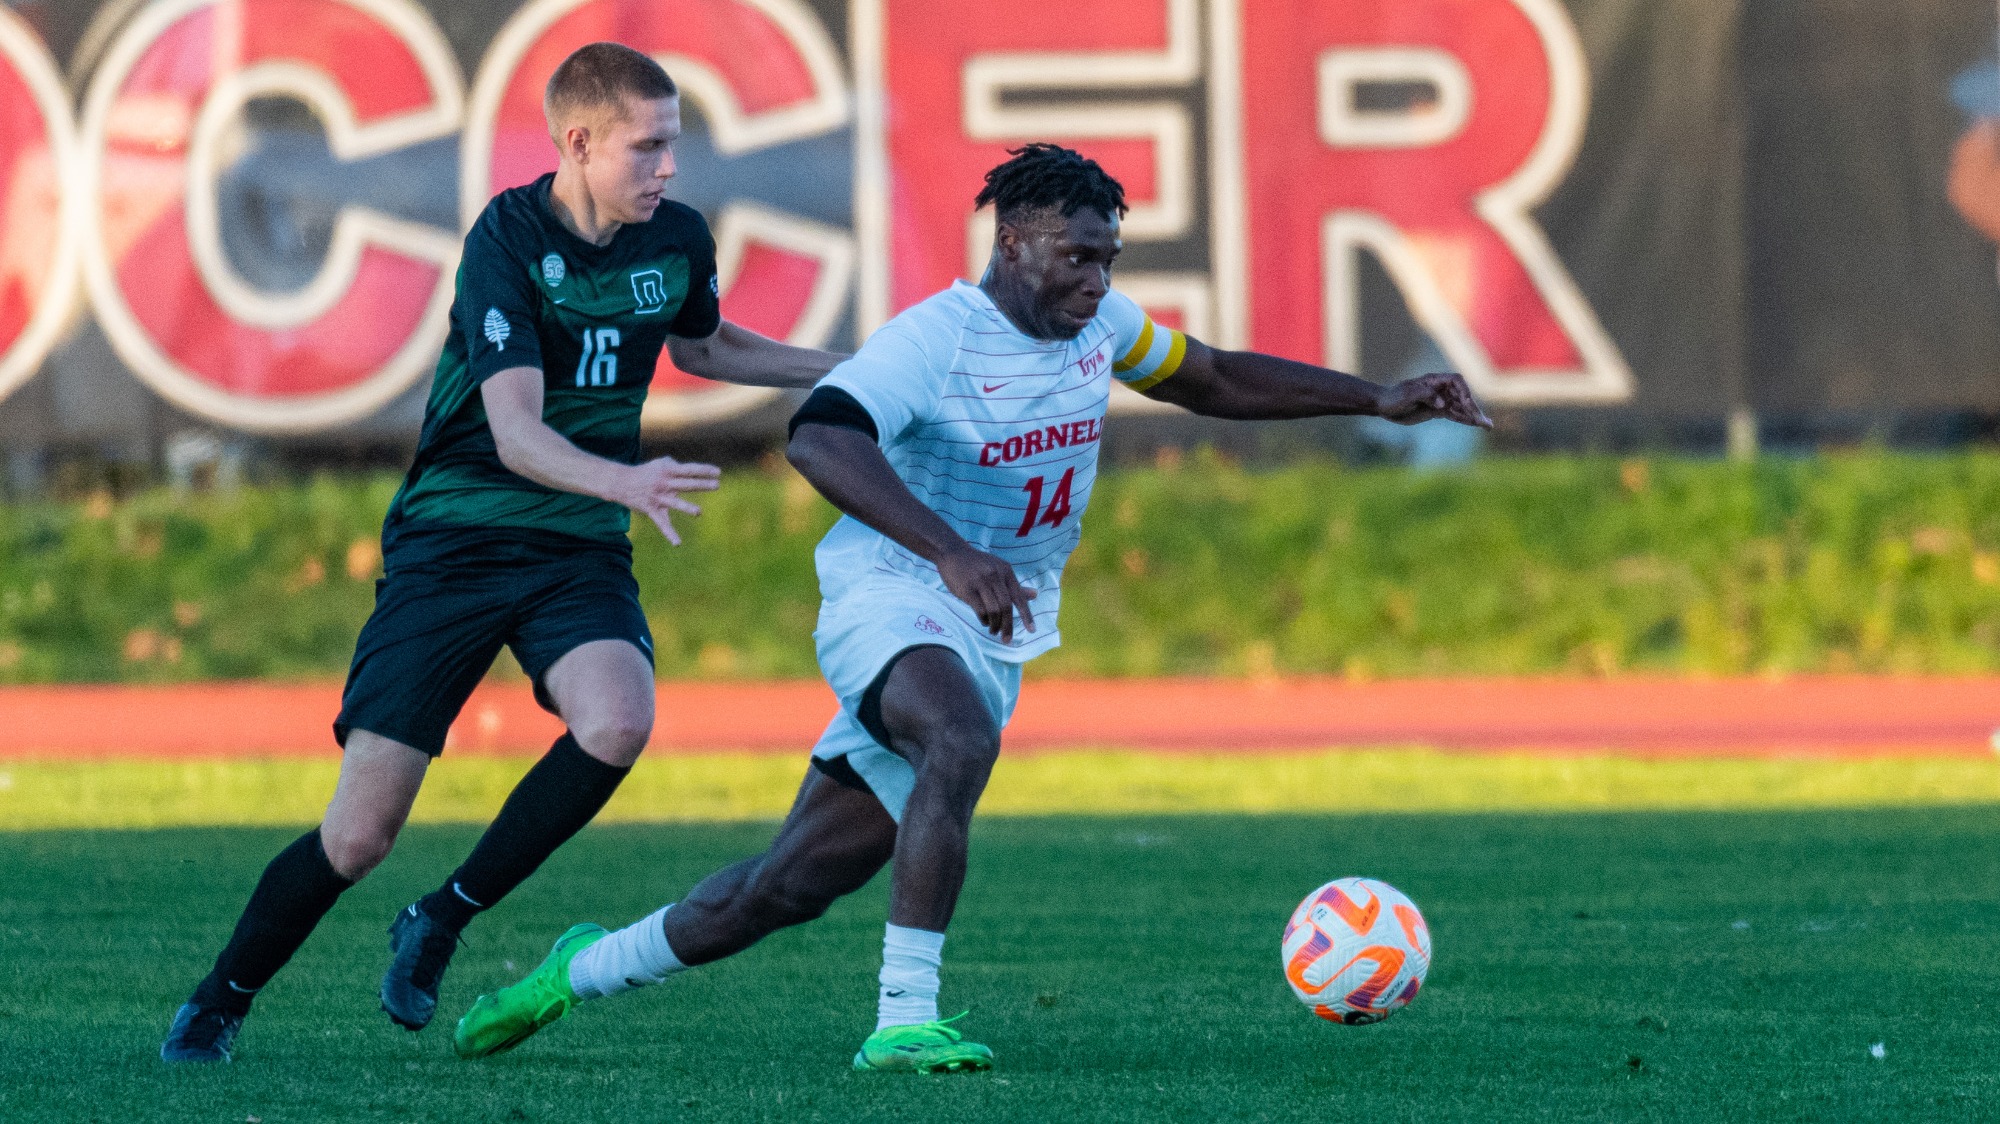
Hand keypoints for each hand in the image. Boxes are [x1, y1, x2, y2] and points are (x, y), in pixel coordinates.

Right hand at [622, 456, 721, 545]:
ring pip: (673, 503)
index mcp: (667, 471)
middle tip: (717, 485)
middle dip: (701, 485)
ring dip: (686, 507)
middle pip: (685, 484)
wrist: (621, 482)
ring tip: (699, 513)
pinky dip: (669, 534)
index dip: (703, 470)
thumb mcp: (660, 464)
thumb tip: (692, 472)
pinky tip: (678, 544)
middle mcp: (663, 484)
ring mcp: (657, 498)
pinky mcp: (651, 510)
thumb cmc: (646, 472)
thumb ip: (677, 466)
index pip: (688, 470)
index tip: (718, 472)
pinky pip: (661, 524)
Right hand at [937, 545, 1037, 642]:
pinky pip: (980, 610)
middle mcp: (995, 576)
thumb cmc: (978, 565)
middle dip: (1008, 626)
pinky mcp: (967, 589)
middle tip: (1006, 639)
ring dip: (995, 625)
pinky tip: (984, 622)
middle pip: (1006, 607)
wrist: (953, 553)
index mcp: (1006, 572)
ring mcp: (981, 582)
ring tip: (993, 630)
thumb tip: (1035, 595)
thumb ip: (1015, 586)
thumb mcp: (999, 571)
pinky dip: (984, 620)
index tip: (1032, 630)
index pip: (1019, 597)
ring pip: (994, 610)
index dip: (1026, 615)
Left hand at [1377, 372, 1493, 428]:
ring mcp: (1440, 400)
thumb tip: (1443, 403)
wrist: (1383, 406)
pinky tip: (1476, 425)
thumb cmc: (1393, 397)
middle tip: (1483, 421)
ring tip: (1488, 426)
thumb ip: (1425, 395)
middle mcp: (1440, 389)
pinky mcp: (1437, 411)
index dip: (1464, 391)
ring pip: (1461, 407)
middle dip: (1474, 408)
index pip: (1456, 381)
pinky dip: (1465, 420)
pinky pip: (1454, 415)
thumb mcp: (1407, 394)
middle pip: (1462, 396)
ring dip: (1474, 416)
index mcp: (1434, 380)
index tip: (1466, 403)